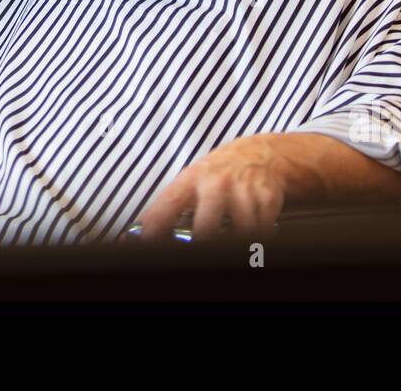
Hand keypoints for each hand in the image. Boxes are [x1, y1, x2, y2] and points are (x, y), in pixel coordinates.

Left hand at [126, 135, 285, 241]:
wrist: (260, 153)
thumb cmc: (218, 172)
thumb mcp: (191, 180)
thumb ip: (167, 207)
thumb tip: (135, 235)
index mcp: (191, 179)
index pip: (168, 203)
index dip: (156, 224)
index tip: (148, 242)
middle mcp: (217, 184)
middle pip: (207, 225)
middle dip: (203, 241)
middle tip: (201, 248)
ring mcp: (243, 191)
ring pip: (240, 232)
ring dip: (236, 243)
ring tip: (231, 243)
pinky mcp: (266, 197)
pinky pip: (263, 230)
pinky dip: (258, 238)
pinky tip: (252, 237)